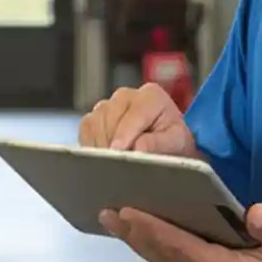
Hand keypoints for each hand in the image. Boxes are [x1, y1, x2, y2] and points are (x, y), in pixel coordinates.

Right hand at [78, 83, 198, 157]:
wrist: (165, 144)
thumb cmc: (172, 142)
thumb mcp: (176, 143)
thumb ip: (159, 143)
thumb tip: (138, 147)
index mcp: (151, 97)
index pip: (134, 113)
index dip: (124, 134)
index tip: (118, 152)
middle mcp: (127, 96)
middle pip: (110, 117)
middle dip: (111, 143)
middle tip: (116, 165)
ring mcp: (108, 105)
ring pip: (95, 122)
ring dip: (100, 145)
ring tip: (112, 163)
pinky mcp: (94, 117)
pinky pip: (85, 129)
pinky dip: (91, 145)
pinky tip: (104, 157)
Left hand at [99, 203, 261, 261]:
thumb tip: (257, 211)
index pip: (178, 245)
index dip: (150, 228)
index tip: (126, 211)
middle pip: (161, 255)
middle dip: (132, 233)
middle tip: (105, 211)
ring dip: (138, 243)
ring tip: (115, 221)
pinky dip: (155, 251)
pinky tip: (146, 239)